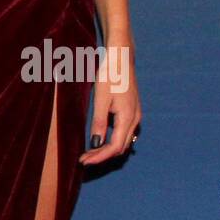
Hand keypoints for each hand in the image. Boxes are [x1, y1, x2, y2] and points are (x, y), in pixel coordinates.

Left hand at [79, 42, 140, 164]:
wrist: (121, 59)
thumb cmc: (110, 76)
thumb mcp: (101, 99)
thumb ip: (99, 122)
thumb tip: (95, 144)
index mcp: (128, 118)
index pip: (114, 147)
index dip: (99, 156)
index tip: (84, 161)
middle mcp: (135, 120)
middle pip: (120, 147)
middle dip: (102, 156)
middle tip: (84, 159)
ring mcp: (135, 116)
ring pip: (124, 142)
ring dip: (107, 149)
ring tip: (90, 152)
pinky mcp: (132, 111)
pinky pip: (125, 133)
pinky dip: (113, 140)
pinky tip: (102, 140)